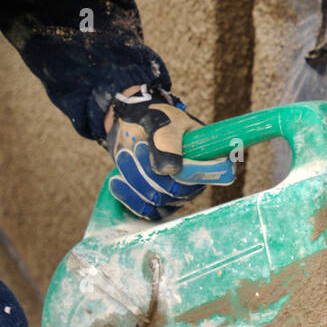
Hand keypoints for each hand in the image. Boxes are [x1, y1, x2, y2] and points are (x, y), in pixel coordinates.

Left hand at [104, 83, 209, 220]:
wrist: (132, 122)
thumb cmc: (154, 117)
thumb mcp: (161, 121)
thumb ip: (166, 141)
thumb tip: (172, 171)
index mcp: (208, 156)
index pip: (210, 175)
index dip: (188, 175)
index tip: (165, 164)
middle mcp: (196, 179)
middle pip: (177, 191)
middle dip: (152, 172)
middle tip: (137, 149)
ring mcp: (176, 193)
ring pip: (158, 200)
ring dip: (136, 179)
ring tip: (126, 155)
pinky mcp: (157, 200)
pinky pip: (146, 210)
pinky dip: (129, 197)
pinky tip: (116, 181)